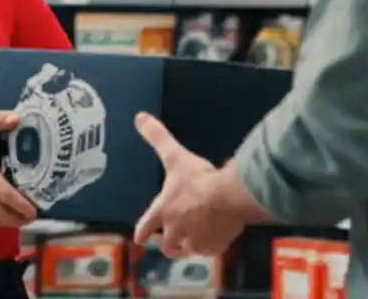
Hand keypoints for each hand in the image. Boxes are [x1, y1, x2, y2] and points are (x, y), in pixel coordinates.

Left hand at [133, 112, 244, 257]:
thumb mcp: (175, 156)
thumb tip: (139, 117)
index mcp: (163, 211)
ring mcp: (193, 242)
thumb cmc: (199, 179)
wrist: (228, 198)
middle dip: (169, 243)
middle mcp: (174, 231)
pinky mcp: (212, 248)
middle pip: (166, 245)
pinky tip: (216, 238)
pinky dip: (210, 246)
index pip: (144, 228)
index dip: (142, 233)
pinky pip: (208, 251)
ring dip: (189, 245)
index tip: (140, 238)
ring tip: (196, 239)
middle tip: (174, 239)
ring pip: (187, 250)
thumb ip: (158, 137)